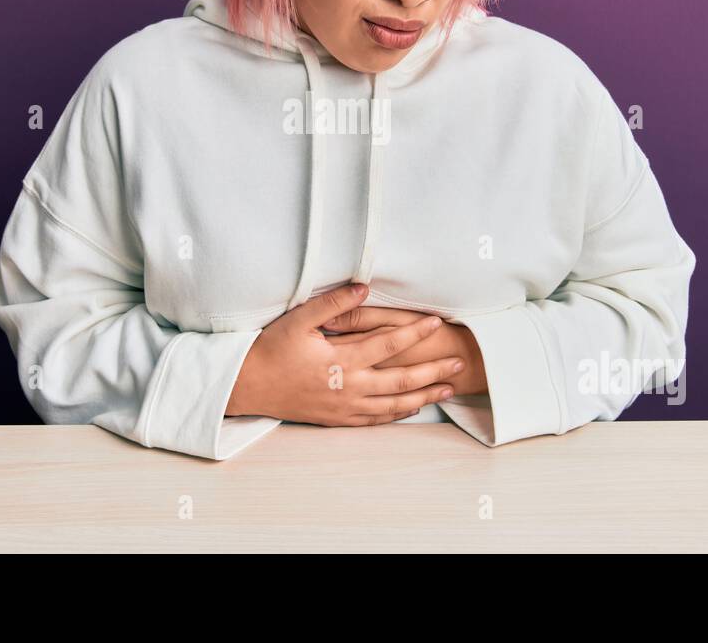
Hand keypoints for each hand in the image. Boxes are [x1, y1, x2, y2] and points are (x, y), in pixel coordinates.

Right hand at [225, 283, 463, 424]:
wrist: (249, 386)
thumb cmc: (272, 349)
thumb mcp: (300, 319)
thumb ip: (334, 303)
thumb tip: (365, 288)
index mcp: (342, 360)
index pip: (388, 344)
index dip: (415, 333)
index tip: (436, 322)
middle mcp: (349, 387)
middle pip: (401, 381)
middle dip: (432, 371)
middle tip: (457, 362)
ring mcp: (345, 407)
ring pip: (393, 405)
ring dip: (423, 396)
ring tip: (447, 389)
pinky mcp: (337, 419)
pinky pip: (375, 420)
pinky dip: (397, 414)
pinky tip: (412, 408)